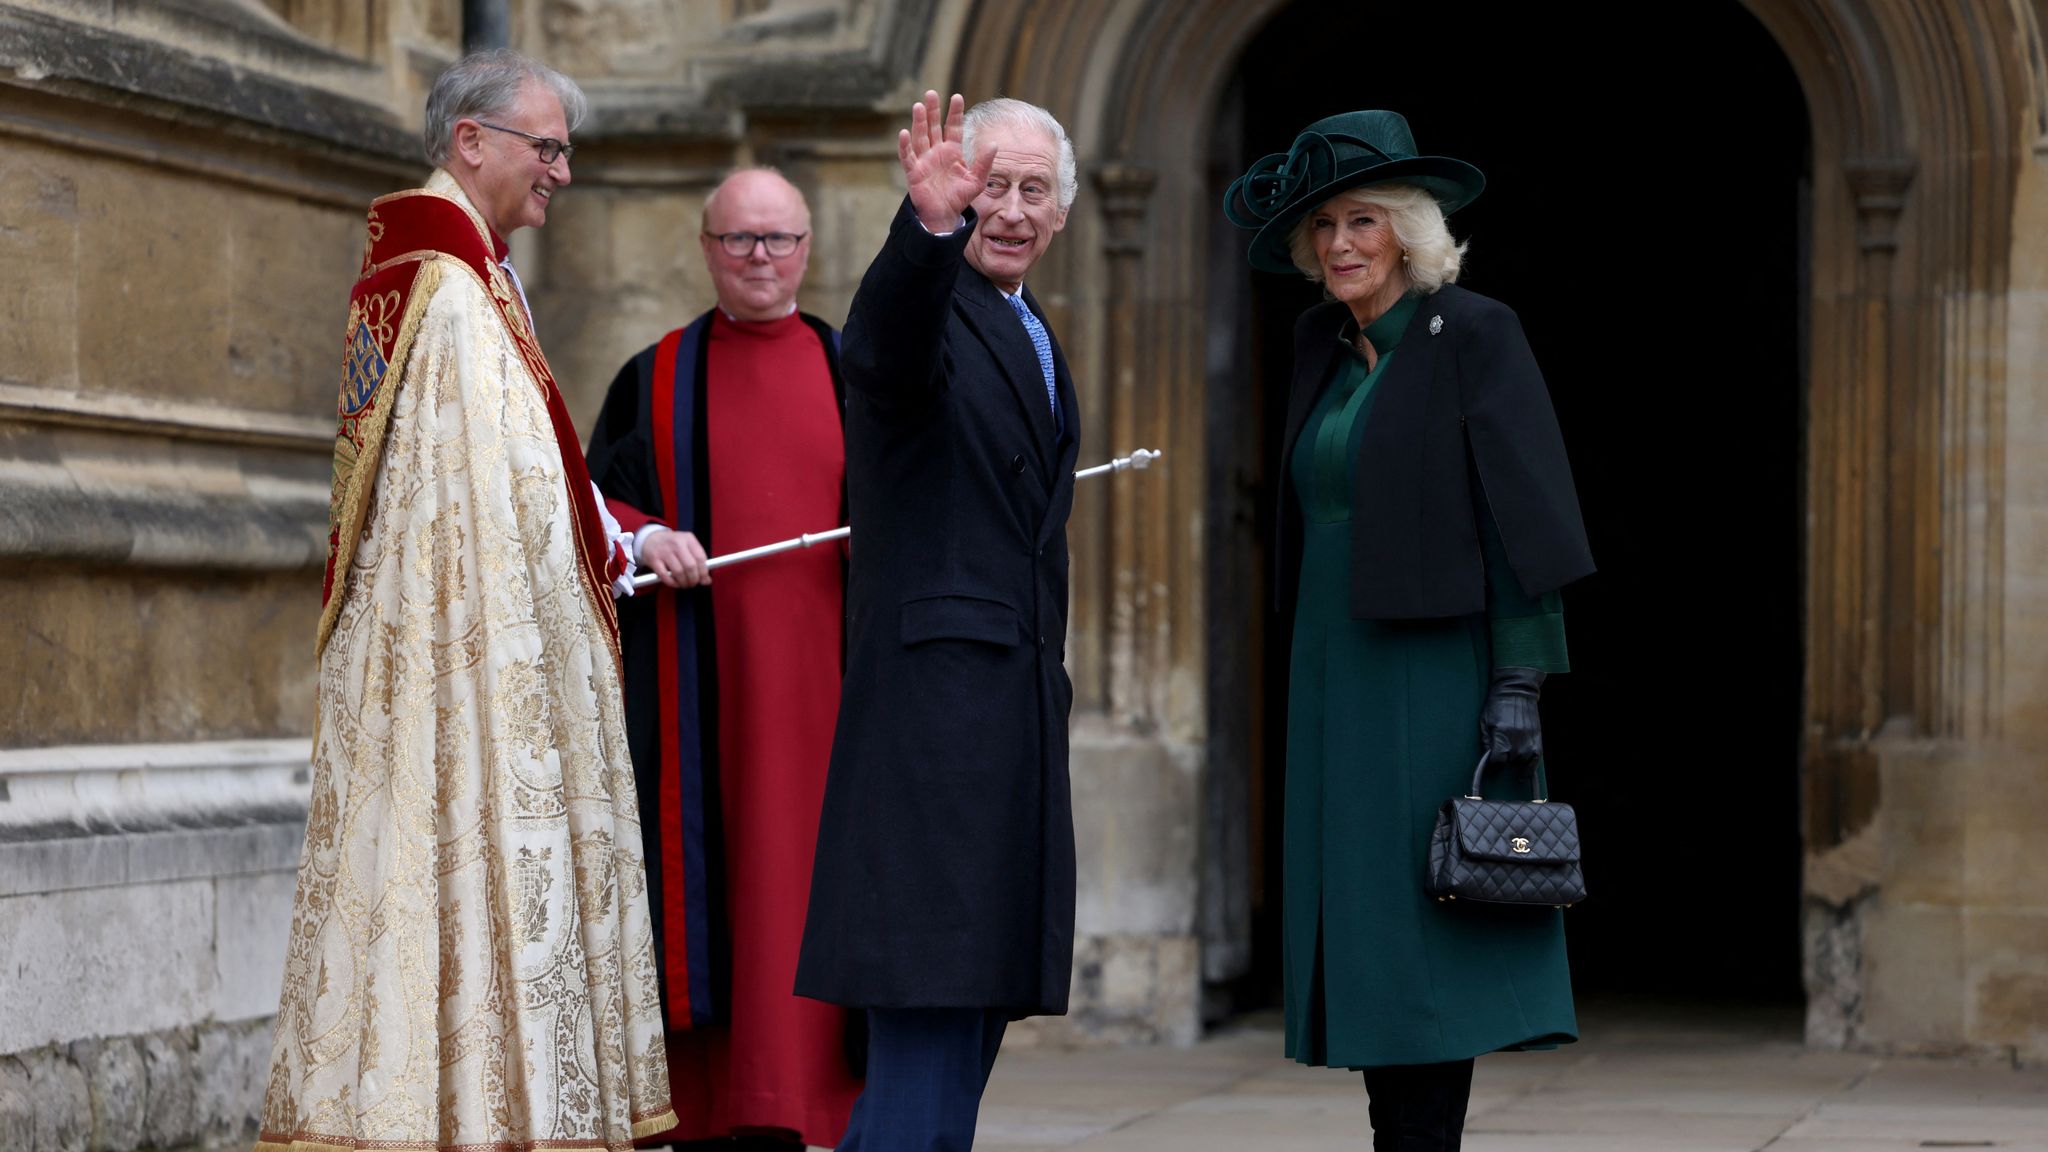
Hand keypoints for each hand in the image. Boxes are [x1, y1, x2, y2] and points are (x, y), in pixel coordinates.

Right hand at [640, 528, 710, 588]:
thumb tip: (707, 581)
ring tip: (684, 584)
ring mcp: (664, 551)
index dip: (703, 572)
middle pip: (690, 566)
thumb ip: (698, 562)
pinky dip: (671, 583)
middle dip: (694, 579)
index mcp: (688, 539)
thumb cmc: (673, 545)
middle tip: (693, 583)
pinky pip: (665, 576)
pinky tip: (674, 583)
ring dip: (683, 583)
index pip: (700, 558)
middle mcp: (677, 543)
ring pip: (679, 572)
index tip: (703, 579)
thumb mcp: (687, 547)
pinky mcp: (654, 559)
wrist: (651, 539)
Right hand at [897, 90, 994, 233]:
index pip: (953, 127)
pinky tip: (904, 133)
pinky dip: (905, 145)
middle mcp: (937, 152)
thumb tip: (993, 144)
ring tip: (919, 106)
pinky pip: (908, 157)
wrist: (945, 214)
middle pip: (933, 127)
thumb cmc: (960, 197)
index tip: (957, 97)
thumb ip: (984, 162)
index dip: (954, 113)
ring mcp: (924, 160)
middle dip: (933, 110)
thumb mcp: (977, 180)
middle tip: (931, 93)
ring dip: (919, 122)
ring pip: (920, 137)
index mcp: (952, 151)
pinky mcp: (914, 172)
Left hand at [1479, 666, 1545, 769]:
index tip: (1490, 765)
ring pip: (1522, 762)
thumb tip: (1486, 757)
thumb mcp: (1484, 721)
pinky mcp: (1538, 738)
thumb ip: (1485, 741)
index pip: (1497, 761)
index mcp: (1501, 736)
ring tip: (1512, 757)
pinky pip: (1535, 759)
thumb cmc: (1497, 704)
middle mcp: (1517, 741)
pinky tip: (1524, 775)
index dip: (1492, 765)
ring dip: (1516, 762)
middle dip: (1504, 760)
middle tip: (1501, 753)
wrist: (1517, 690)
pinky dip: (1530, 768)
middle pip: (1510, 762)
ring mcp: (1529, 740)